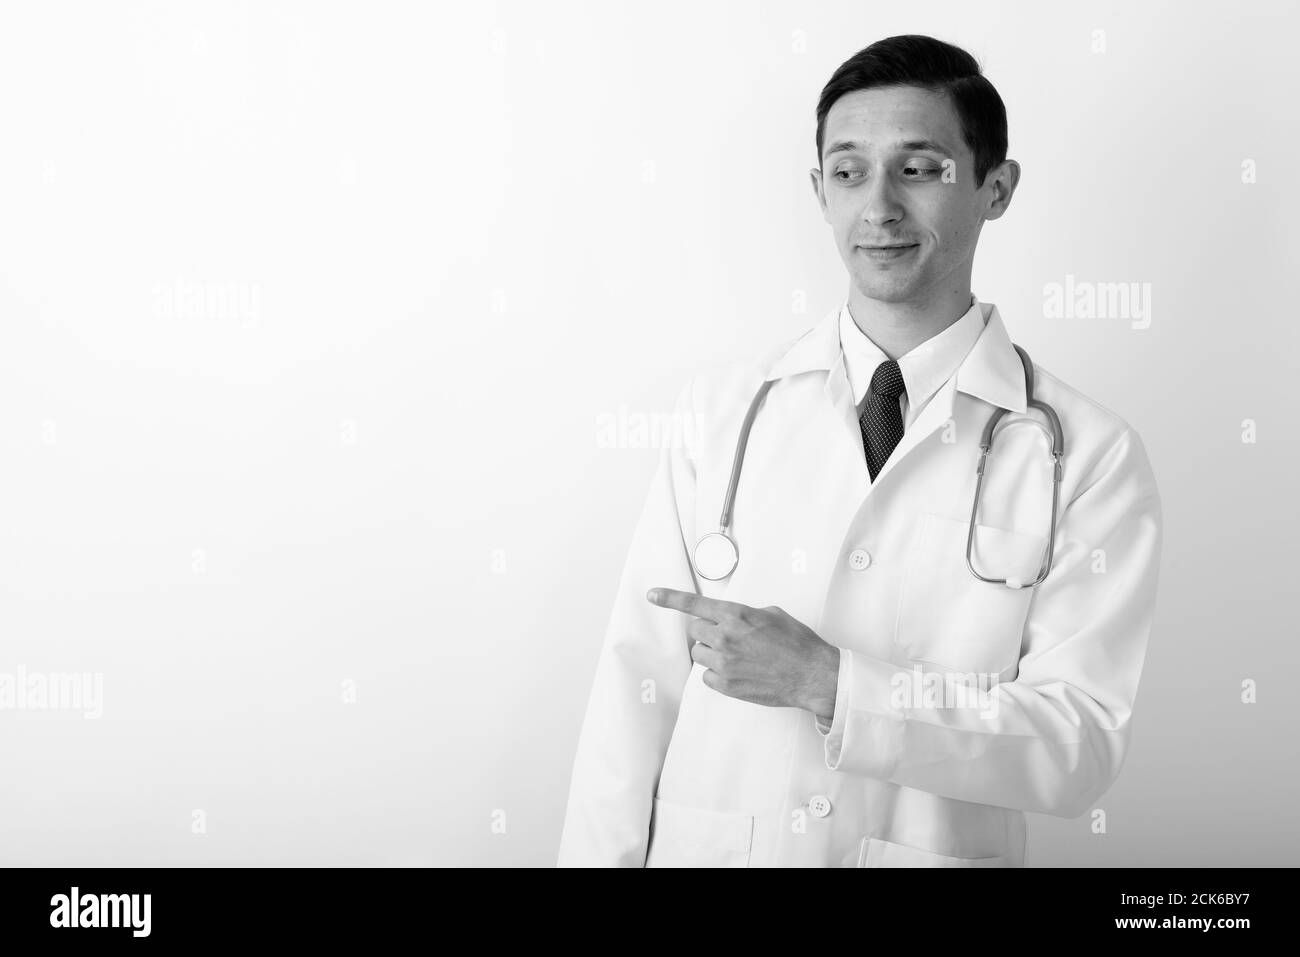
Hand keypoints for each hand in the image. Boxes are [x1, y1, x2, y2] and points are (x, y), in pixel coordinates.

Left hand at [646, 587, 839, 719]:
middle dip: (707, 632)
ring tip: (738, 656)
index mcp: (736, 615)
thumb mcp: (772, 614)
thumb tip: (730, 617)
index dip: (669, 598)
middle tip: (727, 637)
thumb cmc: (797, 643)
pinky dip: (718, 673)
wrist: (811, 675)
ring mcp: (724, 662)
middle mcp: (725, 636)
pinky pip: (707, 675)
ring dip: (712, 653)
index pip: (694, 603)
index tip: (652, 595)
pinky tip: (738, 671)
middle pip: (694, 631)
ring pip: (699, 654)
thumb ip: (744, 614)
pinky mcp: (726, 684)